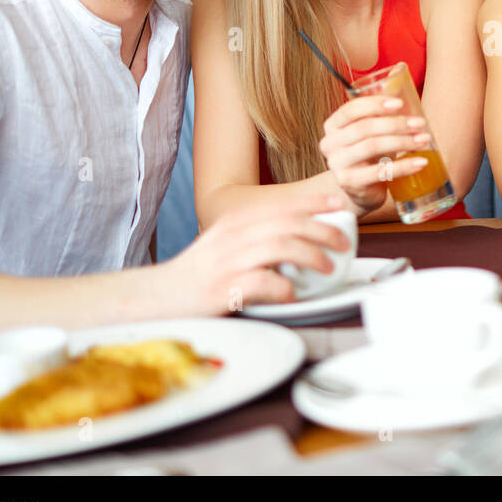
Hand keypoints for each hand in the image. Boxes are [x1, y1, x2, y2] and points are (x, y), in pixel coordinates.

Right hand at [162, 199, 352, 314]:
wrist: (157, 296)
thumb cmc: (199, 274)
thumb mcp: (226, 244)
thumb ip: (256, 237)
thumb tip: (302, 239)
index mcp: (236, 222)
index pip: (282, 206)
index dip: (315, 204)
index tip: (339, 206)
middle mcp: (233, 236)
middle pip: (288, 224)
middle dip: (323, 230)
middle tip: (343, 244)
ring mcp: (228, 261)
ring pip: (281, 247)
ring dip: (312, 256)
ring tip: (328, 268)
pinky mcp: (224, 288)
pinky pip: (264, 283)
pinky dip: (286, 289)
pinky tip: (294, 296)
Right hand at [318, 95, 432, 213]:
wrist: (359, 190)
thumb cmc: (368, 153)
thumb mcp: (371, 128)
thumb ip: (381, 103)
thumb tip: (400, 68)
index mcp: (333, 125)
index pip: (351, 110)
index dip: (375, 104)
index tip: (400, 103)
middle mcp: (330, 144)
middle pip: (365, 128)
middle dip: (396, 124)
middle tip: (421, 123)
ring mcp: (337, 165)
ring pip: (372, 147)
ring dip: (403, 142)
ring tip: (424, 140)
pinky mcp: (350, 183)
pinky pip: (380, 172)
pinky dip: (404, 167)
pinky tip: (421, 162)